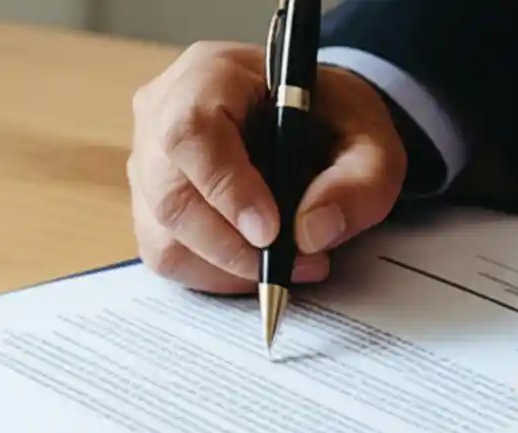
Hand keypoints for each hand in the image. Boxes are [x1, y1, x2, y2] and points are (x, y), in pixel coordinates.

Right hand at [127, 42, 406, 292]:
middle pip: (169, 195)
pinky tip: (253, 264)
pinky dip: (212, 273)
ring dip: (225, 267)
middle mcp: (162, 114)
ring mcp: (146, 160)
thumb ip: (356, 184)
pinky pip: (164, 253)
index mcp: (210, 75)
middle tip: (289, 266)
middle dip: (231, 247)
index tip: (270, 233)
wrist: (309, 122)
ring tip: (284, 266)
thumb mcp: (370, 142)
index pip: (192, 132)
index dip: (226, 189)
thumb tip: (310, 235)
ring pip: (162, 235)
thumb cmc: (331, 122)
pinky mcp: (147, 203)